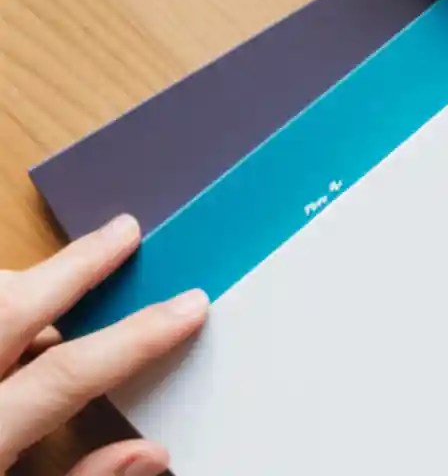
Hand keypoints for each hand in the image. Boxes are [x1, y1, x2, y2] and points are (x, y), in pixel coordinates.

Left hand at [0, 215, 208, 474]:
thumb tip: (151, 453)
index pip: (68, 372)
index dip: (136, 336)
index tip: (190, 306)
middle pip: (8, 306)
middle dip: (72, 265)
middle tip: (124, 232)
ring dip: (25, 283)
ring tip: (72, 272)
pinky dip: (4, 311)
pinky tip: (25, 331)